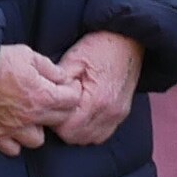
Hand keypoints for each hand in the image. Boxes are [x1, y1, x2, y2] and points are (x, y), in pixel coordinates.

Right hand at [0, 41, 76, 154]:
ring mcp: (13, 129)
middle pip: (59, 121)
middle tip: (49, 101)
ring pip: (37, 140)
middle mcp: (32, 116)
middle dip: (59, 110)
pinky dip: (14, 142)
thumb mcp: (28, 55)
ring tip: (30, 118)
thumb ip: (50, 68)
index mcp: (43, 95)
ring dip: (36, 129)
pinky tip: (12, 129)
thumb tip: (62, 78)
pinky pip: (13, 149)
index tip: (66, 88)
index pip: (72, 101)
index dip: (72, 92)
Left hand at [47, 30, 145, 145]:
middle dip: (63, 127)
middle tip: (57, 108)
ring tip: (70, 111)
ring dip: (77, 130)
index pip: (67, 129)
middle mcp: (110, 112)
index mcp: (97, 100)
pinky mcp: (122, 113)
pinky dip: (90, 129)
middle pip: (77, 138)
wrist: (129, 38)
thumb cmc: (100, 45)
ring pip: (90, 139)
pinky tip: (83, 115)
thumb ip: (60, 82)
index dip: (54, 121)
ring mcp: (118, 114)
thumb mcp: (74, 58)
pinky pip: (102, 134)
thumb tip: (46, 99)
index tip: (50, 106)